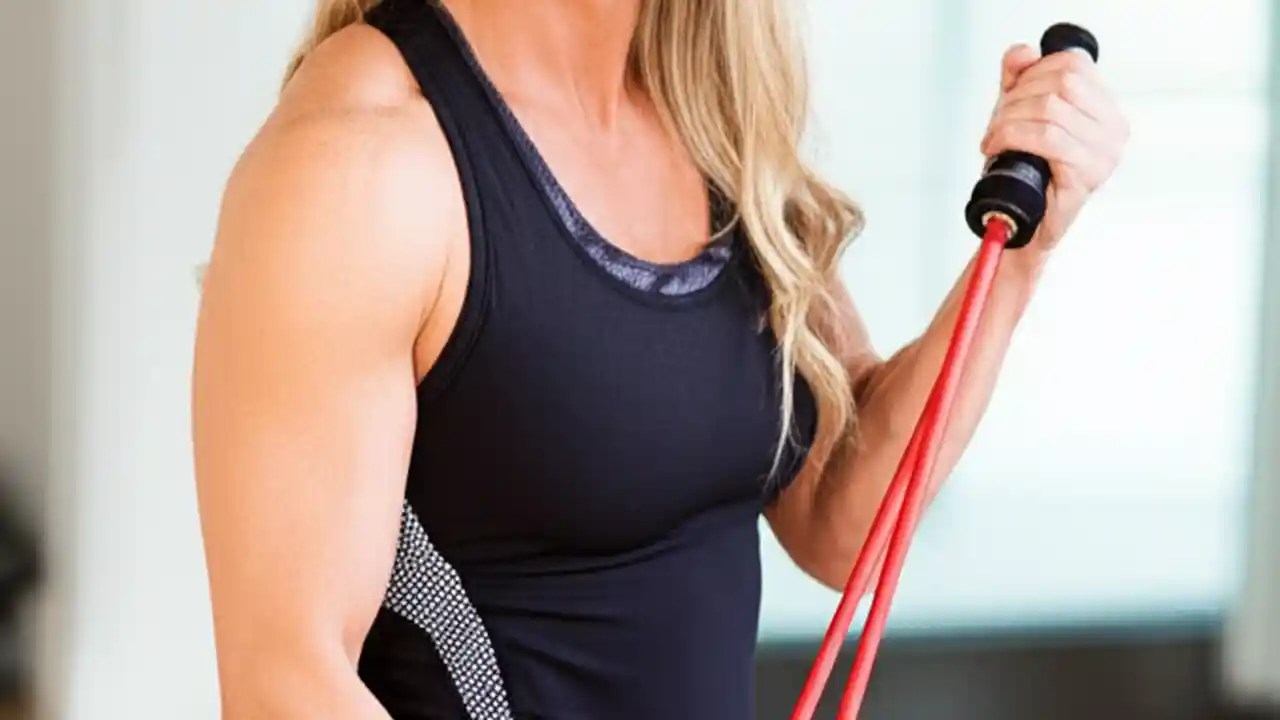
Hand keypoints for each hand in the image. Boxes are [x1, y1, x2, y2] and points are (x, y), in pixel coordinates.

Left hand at [981, 44, 1129, 251]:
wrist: (1021, 223)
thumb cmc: (1024, 171)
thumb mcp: (1019, 115)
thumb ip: (1020, 79)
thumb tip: (1023, 53)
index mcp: (1106, 109)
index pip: (1072, 64)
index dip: (1032, 73)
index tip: (1009, 97)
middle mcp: (1115, 129)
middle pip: (1060, 82)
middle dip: (1016, 98)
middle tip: (996, 124)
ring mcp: (1105, 153)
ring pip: (1050, 108)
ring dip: (1008, 120)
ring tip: (993, 139)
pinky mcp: (1088, 174)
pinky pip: (1047, 138)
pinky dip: (1011, 137)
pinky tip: (996, 148)